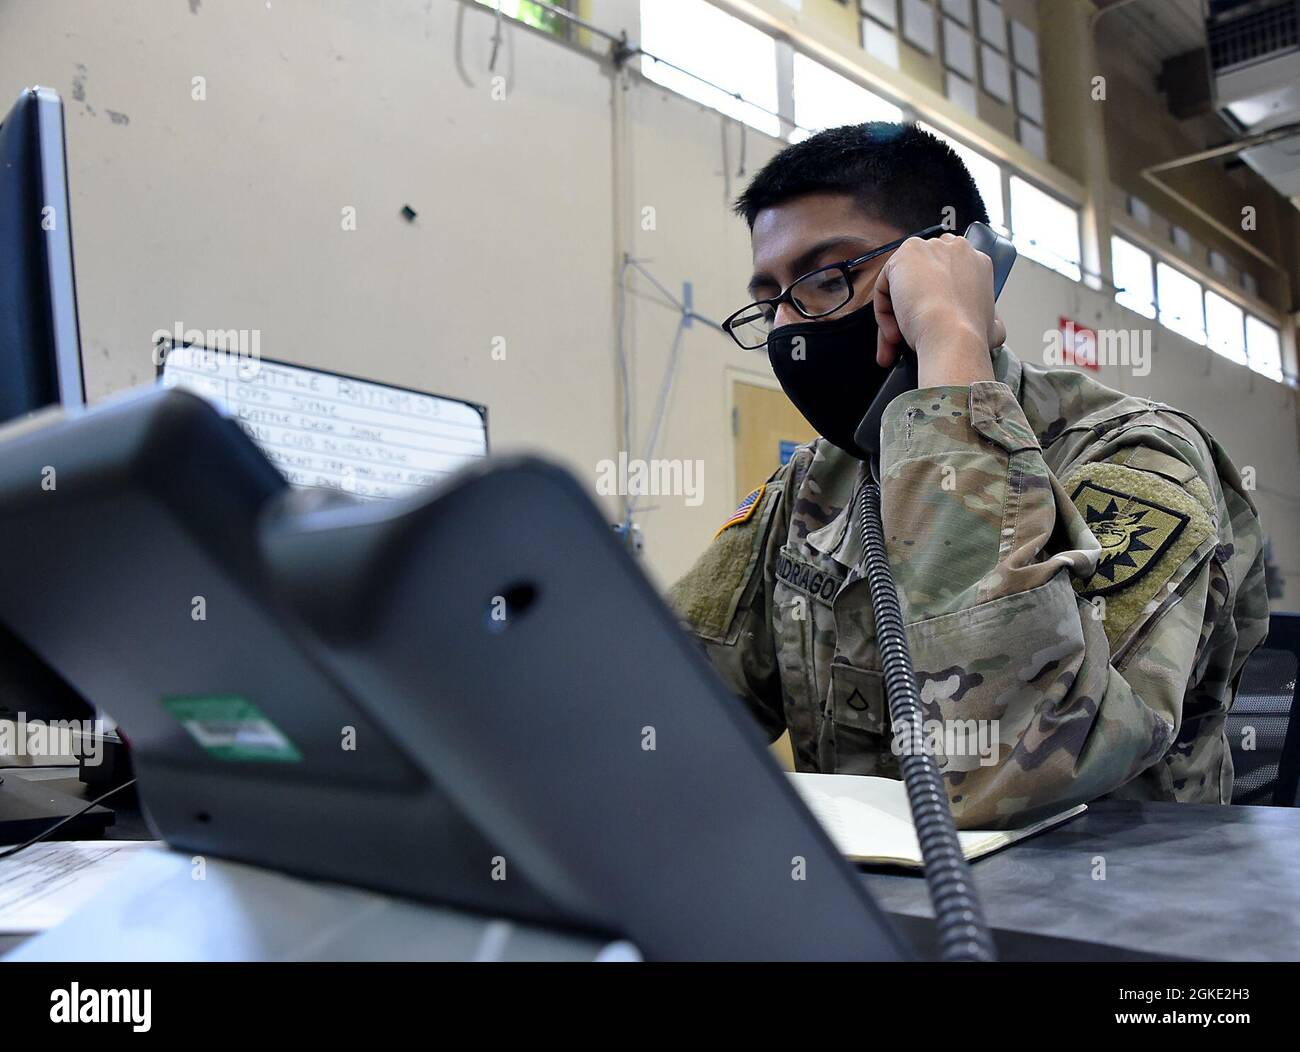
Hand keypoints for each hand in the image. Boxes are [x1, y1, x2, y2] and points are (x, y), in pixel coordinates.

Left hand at [871, 233, 1005, 387]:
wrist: (953, 337)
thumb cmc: (971, 337)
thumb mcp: (994, 329)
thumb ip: (990, 320)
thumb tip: (992, 326)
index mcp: (979, 263)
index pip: (949, 271)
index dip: (934, 298)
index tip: (929, 322)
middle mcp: (958, 249)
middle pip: (922, 274)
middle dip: (911, 304)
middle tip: (907, 334)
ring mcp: (932, 248)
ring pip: (902, 282)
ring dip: (895, 314)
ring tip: (899, 341)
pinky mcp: (907, 253)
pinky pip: (886, 283)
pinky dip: (884, 311)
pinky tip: (894, 331)